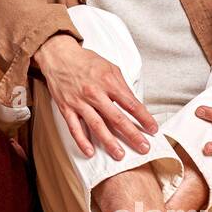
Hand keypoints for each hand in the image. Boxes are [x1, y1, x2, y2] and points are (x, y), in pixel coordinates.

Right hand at [33, 34, 156, 160]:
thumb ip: (121, 86)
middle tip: (143, 147)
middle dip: (132, 134)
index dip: (144, 118)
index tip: (152, 129)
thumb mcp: (110, 67)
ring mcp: (80, 102)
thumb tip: (134, 103)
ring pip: (97, 125)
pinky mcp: (66, 108)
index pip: (131, 103)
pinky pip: (75, 127)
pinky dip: (82, 141)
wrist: (59, 56)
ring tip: (119, 155)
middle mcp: (94, 93)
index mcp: (108, 82)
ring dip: (109, 142)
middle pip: (116, 118)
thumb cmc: (85, 61)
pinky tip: (90, 151)